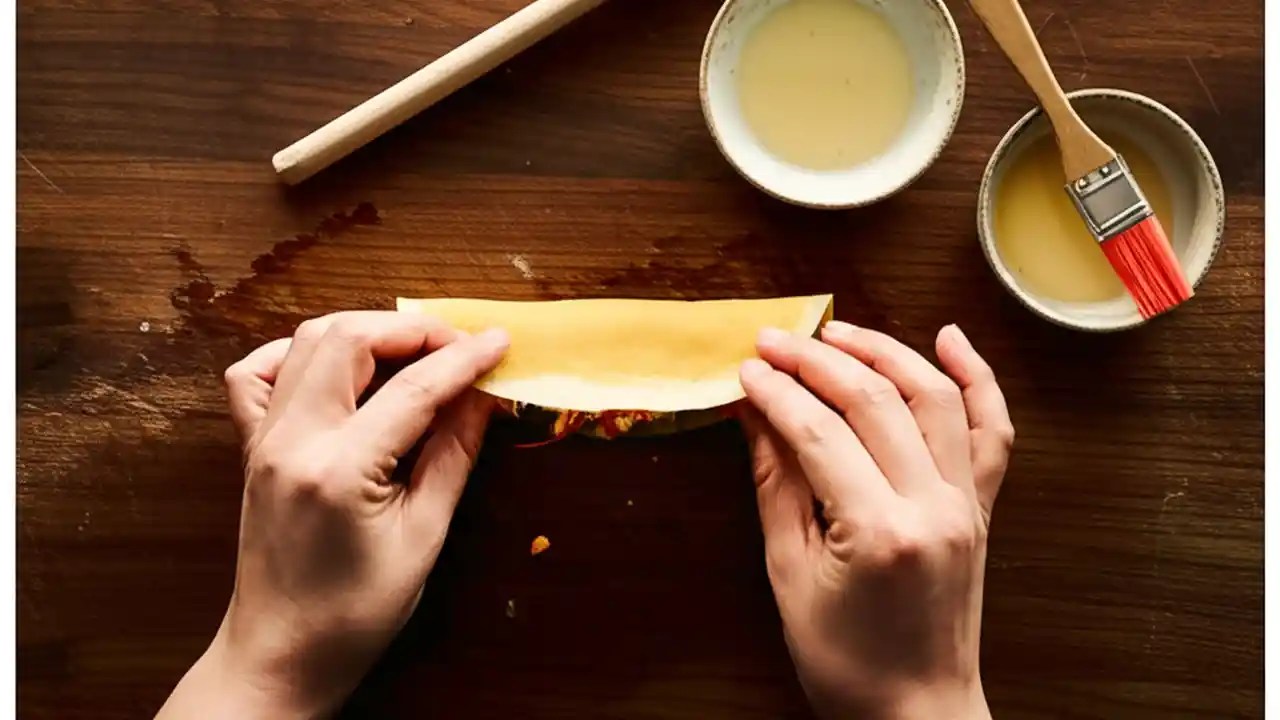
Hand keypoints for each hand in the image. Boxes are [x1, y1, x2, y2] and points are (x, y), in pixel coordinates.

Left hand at [158, 311, 508, 718]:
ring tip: (414, 351)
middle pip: (348, 339)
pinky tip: (339, 368)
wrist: (281, 655)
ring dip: (366, 332)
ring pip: (307, 342)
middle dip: (412, 329)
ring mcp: (262, 440)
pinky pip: (258, 373)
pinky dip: (299, 353)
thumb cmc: (356, 613)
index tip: (501, 343)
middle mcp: (291, 441)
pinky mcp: (250, 447)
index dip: (464, 359)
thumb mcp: (424, 537)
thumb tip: (483, 394)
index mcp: (338, 470)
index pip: (412, 388)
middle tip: (459, 346)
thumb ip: (453, 455)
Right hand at [738, 322, 1012, 719]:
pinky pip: (992, 429)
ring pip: (934, 397)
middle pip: (874, 401)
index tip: (746, 369)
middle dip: (817, 360)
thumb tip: (754, 414)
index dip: (776, 392)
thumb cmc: (846, 662)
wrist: (918, 714)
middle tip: (775, 340)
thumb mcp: (790, 575)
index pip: (819, 431)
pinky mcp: (983, 508)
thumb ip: (776, 485)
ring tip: (838, 332)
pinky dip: (978, 378)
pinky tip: (950, 338)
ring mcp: (967, 504)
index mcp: (879, 532)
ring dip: (885, 351)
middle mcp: (933, 507)